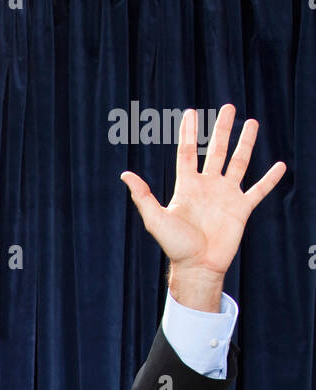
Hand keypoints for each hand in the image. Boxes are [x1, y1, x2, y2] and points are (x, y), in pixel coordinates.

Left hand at [120, 105, 285, 309]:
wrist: (197, 267)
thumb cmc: (175, 246)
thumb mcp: (155, 219)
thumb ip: (143, 196)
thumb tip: (125, 175)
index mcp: (187, 187)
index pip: (188, 152)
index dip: (188, 132)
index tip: (190, 112)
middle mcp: (208, 187)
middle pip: (217, 150)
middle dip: (222, 129)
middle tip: (228, 107)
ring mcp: (226, 196)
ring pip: (239, 162)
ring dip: (246, 143)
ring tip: (251, 123)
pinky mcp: (241, 209)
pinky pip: (258, 190)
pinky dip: (269, 179)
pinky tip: (280, 166)